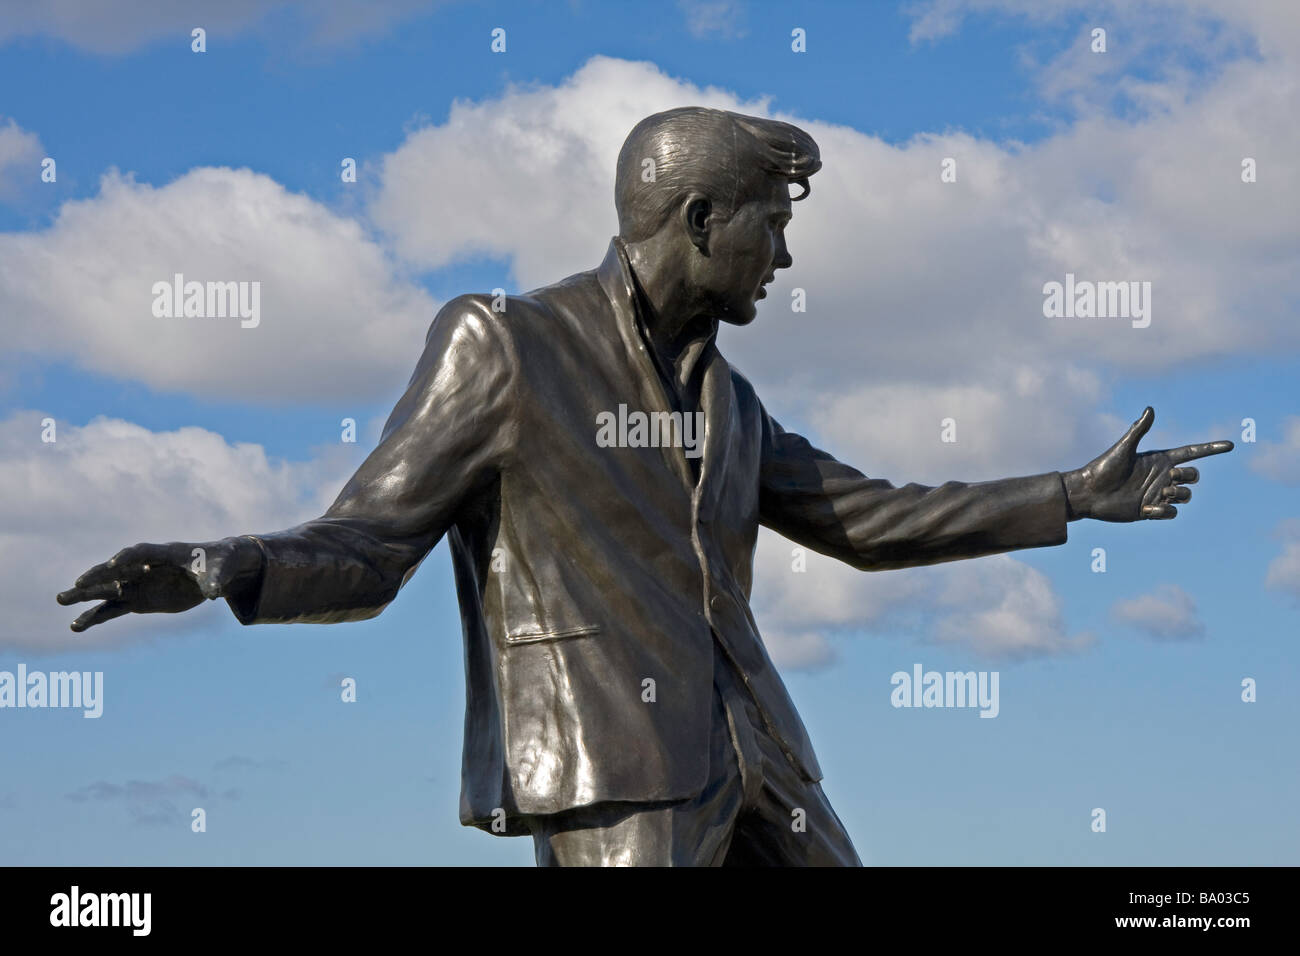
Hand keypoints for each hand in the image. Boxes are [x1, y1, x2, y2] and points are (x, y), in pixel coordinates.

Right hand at [55, 537, 262, 632]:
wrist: (217, 571)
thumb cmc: (219, 564)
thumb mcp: (220, 571)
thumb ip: (214, 581)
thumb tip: (214, 594)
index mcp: (164, 553)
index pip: (140, 553)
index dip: (128, 559)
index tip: (113, 565)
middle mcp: (145, 568)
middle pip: (116, 570)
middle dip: (97, 576)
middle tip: (75, 585)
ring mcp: (138, 584)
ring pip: (108, 591)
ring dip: (86, 596)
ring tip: (60, 601)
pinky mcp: (138, 601)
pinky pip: (113, 610)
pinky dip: (96, 617)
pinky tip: (76, 626)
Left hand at [1062, 407, 1232, 521]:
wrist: (1088, 493)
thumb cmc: (1102, 468)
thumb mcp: (1123, 449)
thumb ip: (1138, 430)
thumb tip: (1150, 409)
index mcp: (1159, 459)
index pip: (1191, 452)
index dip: (1211, 448)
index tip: (1230, 445)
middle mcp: (1161, 476)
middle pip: (1193, 476)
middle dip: (1188, 477)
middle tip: (1168, 479)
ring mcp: (1156, 493)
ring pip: (1186, 496)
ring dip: (1178, 495)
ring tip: (1159, 494)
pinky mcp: (1150, 510)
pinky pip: (1171, 513)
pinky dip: (1164, 512)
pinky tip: (1147, 510)